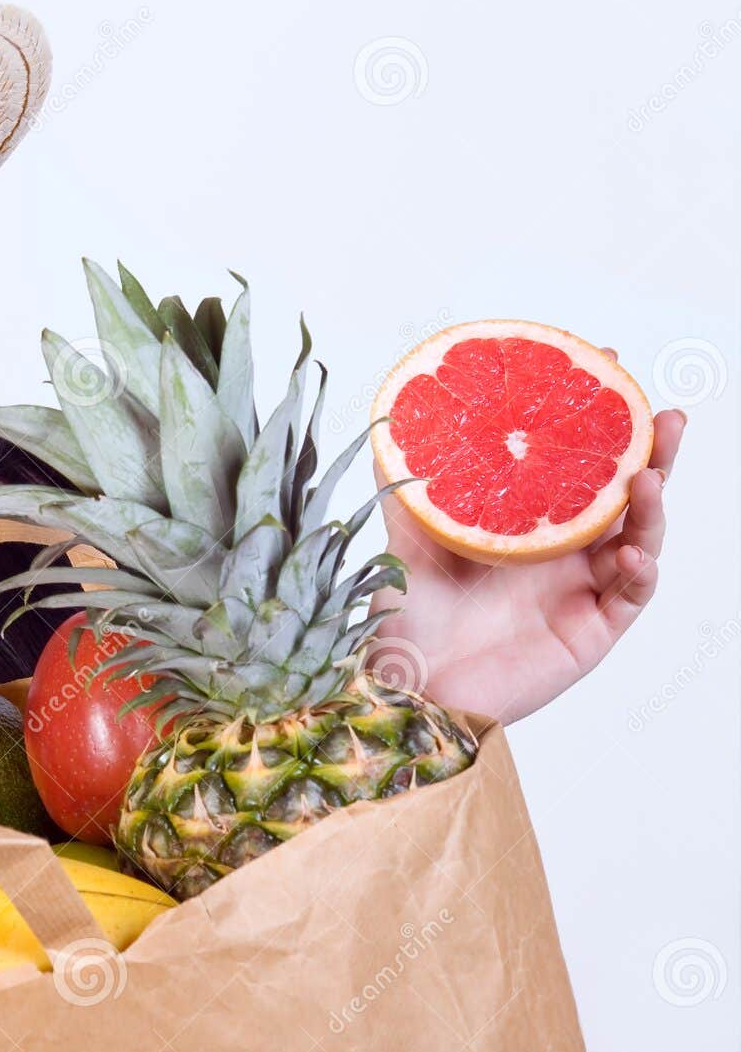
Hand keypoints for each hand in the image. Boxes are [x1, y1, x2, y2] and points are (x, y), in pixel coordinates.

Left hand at [367, 402, 685, 725]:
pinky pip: (630, 597)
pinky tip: (634, 550)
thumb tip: (387, 423)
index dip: (594, 420)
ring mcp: (580, 591)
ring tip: (646, 476)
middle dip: (652, 452)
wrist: (405, 684)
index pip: (573, 463)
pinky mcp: (590, 632)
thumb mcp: (401, 539)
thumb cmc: (405, 617)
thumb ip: (403, 486)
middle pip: (622, 494)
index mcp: (524, 524)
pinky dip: (640, 570)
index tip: (604, 367)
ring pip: (639, 538)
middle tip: (665, 415)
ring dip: (650, 506)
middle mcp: (560, 553)